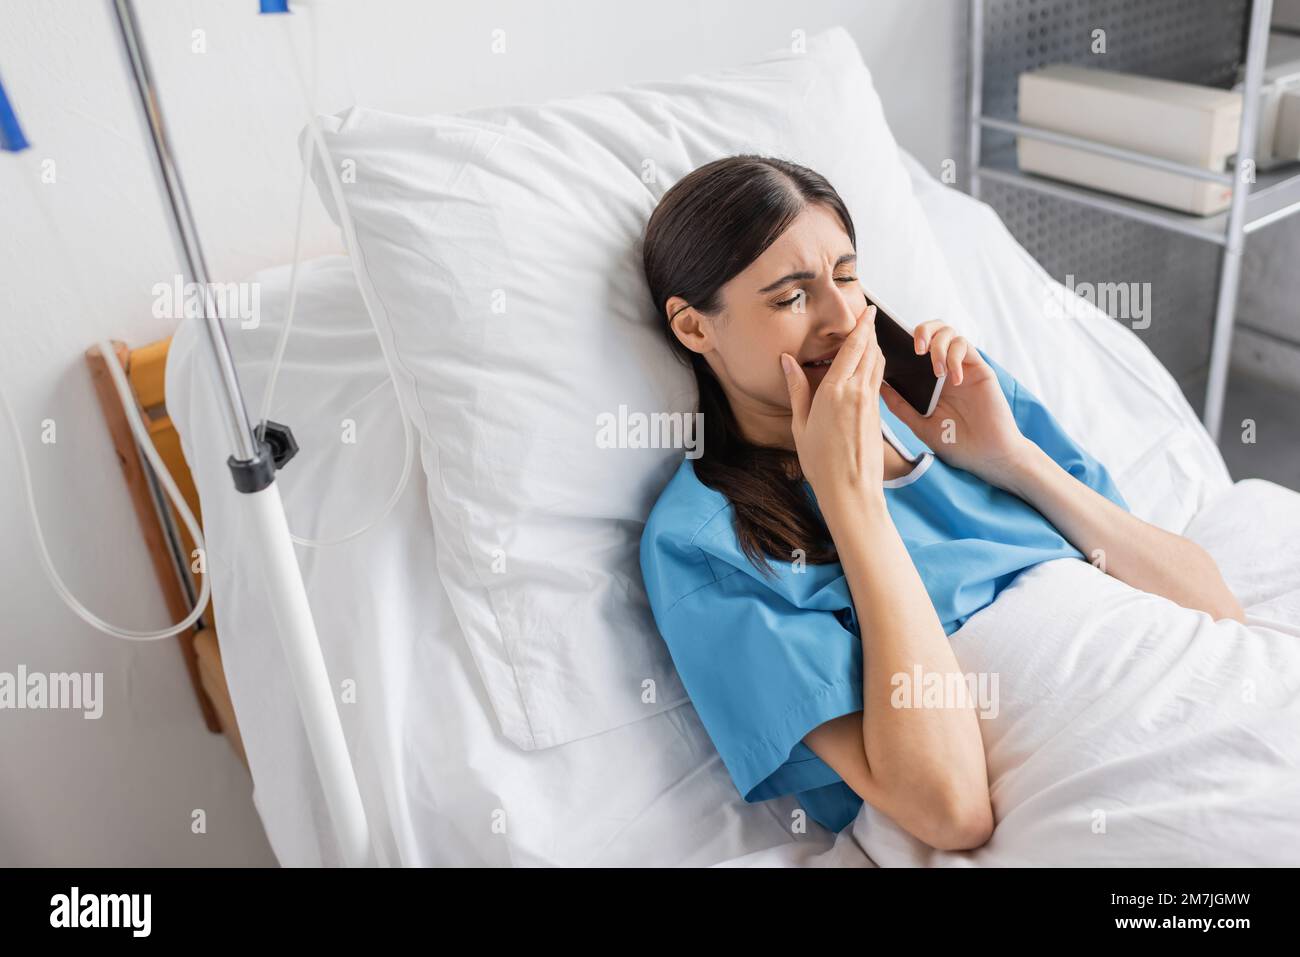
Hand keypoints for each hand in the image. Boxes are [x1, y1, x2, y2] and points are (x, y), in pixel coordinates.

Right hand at [781, 303, 885, 504]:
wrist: (851, 491)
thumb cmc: (821, 463)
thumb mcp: (800, 425)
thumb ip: (797, 388)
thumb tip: (787, 361)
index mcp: (835, 391)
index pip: (854, 347)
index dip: (863, 326)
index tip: (867, 310)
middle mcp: (857, 391)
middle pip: (870, 350)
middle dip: (870, 331)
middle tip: (868, 317)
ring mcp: (871, 403)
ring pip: (878, 364)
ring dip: (876, 347)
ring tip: (869, 337)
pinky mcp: (878, 414)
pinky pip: (878, 381)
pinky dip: (875, 367)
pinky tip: (868, 367)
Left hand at [879, 321, 1031, 489]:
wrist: (987, 456)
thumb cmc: (956, 443)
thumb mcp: (920, 425)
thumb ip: (900, 406)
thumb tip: (877, 385)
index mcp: (928, 380)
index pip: (914, 346)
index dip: (901, 338)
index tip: (891, 344)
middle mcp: (945, 369)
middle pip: (933, 329)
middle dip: (922, 330)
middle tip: (916, 349)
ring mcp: (962, 367)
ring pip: (949, 332)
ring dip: (939, 346)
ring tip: (938, 372)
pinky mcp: (980, 369)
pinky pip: (965, 347)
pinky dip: (955, 357)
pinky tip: (953, 379)